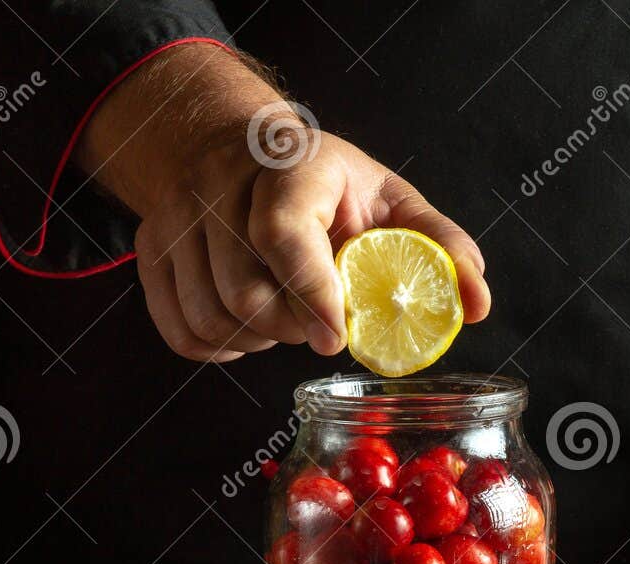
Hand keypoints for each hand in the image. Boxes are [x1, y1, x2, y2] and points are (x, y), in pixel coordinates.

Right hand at [79, 44, 488, 361]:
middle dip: (292, 327)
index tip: (335, 338)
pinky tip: (250, 330)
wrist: (240, 148)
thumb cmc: (326, 185)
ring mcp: (178, 218)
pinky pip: (182, 331)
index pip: (283, 233)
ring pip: (212, 317)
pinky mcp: (153, 251)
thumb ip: (439, 247)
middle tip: (320, 323)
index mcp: (286, 167)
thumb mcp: (391, 199)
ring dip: (257, 341)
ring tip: (286, 320)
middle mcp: (219, 187)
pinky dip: (220, 348)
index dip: (310, 293)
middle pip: (245, 291)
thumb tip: (476, 303)